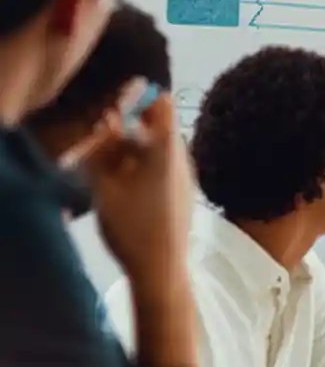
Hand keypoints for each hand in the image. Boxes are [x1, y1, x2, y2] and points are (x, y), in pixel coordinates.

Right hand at [80, 86, 193, 279]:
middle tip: (98, 140)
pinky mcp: (182, 194)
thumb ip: (103, 150)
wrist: (162, 269)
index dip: (139, 97)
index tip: (114, 104)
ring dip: (127, 151)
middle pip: (154, 128)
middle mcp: (181, 157)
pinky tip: (117, 183)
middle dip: (124, 130)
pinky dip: (138, 168)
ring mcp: (185, 176)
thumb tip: (106, 120)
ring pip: (154, 150)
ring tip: (101, 165)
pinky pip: (160, 169)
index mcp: (166, 149)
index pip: (161, 103)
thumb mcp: (105, 185)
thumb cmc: (132, 225)